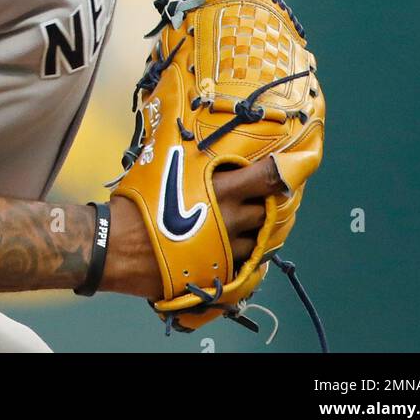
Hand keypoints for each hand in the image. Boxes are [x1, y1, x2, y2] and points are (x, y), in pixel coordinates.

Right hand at [104, 155, 285, 297]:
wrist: (116, 246)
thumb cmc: (137, 202)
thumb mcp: (163, 167)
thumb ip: (192, 162)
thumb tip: (195, 144)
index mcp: (221, 189)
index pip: (270, 177)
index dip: (290, 169)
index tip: (303, 163)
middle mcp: (231, 219)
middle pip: (268, 210)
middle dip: (263, 203)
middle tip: (252, 198)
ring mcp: (227, 251)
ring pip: (257, 240)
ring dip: (252, 231)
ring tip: (237, 225)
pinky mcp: (218, 275)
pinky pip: (243, 266)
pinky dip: (240, 257)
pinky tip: (227, 249)